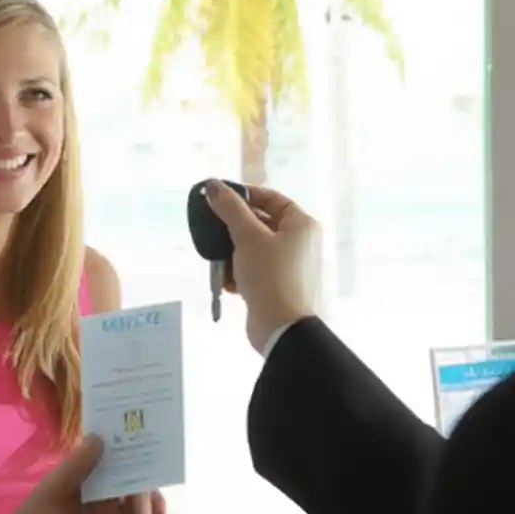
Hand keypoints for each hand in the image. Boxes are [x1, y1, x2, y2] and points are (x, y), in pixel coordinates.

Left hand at [3, 435, 167, 513]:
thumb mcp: (48, 495)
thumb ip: (74, 468)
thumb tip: (99, 436)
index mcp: (87, 481)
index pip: (115, 461)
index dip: (132, 452)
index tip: (148, 449)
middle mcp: (103, 500)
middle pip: (137, 487)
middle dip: (149, 490)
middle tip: (154, 503)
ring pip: (143, 512)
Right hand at [205, 180, 317, 352]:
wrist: (280, 328)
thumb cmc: (270, 276)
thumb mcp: (247, 236)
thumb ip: (229, 208)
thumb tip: (212, 185)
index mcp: (301, 225)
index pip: (272, 198)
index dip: (245, 195)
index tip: (219, 197)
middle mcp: (299, 242)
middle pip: (260, 223)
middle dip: (234, 230)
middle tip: (213, 230)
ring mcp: (289, 265)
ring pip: (252, 247)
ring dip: (232, 254)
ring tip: (220, 262)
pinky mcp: (277, 285)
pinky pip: (253, 268)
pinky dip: (238, 273)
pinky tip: (228, 282)